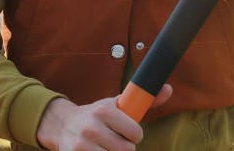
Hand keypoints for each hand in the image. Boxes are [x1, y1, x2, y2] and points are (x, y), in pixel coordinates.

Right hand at [36, 84, 172, 150]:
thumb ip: (144, 100)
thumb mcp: (117, 104)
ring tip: (106, 147)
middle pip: (126, 150)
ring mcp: (81, 144)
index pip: (135, 133)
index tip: (128, 133)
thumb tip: (169, 89)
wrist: (63, 125)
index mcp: (104, 110)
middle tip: (116, 142)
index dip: (134, 135)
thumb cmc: (97, 115)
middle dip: (125, 148)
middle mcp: (91, 126)